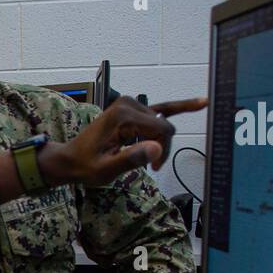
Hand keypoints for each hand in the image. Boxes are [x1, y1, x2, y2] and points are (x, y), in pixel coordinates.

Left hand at [41, 96, 208, 186]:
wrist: (70, 159)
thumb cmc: (86, 166)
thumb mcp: (106, 170)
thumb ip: (130, 158)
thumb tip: (156, 149)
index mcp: (123, 116)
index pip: (162, 131)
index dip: (162, 151)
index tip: (152, 168)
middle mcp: (128, 104)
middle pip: (165, 126)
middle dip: (161, 147)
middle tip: (149, 166)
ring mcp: (131, 104)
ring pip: (163, 123)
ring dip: (159, 142)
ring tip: (144, 156)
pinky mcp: (132, 108)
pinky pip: (162, 108)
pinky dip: (181, 107)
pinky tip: (202, 103)